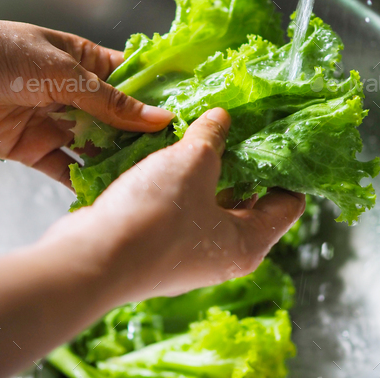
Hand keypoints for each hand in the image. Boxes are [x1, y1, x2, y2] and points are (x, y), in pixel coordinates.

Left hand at [0, 2, 172, 185]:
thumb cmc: (0, 52)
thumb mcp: (63, 72)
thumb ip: (110, 102)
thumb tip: (159, 118)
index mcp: (87, 63)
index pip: (133, 81)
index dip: (159, 98)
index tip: (188, 116)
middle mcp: (77, 95)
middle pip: (120, 119)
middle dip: (144, 136)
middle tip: (176, 156)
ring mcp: (58, 123)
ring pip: (98, 147)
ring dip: (119, 161)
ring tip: (150, 178)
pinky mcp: (37, 149)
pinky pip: (67, 168)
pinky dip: (84, 181)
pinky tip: (109, 194)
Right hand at [43, 108, 305, 303]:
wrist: (91, 259)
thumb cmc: (155, 216)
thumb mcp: (192, 163)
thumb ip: (212, 137)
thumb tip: (221, 119)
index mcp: (248, 244)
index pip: (288, 205)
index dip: (287, 170)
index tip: (276, 140)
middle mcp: (224, 256)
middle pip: (249, 204)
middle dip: (243, 166)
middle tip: (236, 132)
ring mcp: (190, 256)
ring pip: (210, 206)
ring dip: (206, 174)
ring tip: (200, 138)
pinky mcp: (159, 250)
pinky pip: (181, 212)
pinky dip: (180, 187)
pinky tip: (168, 159)